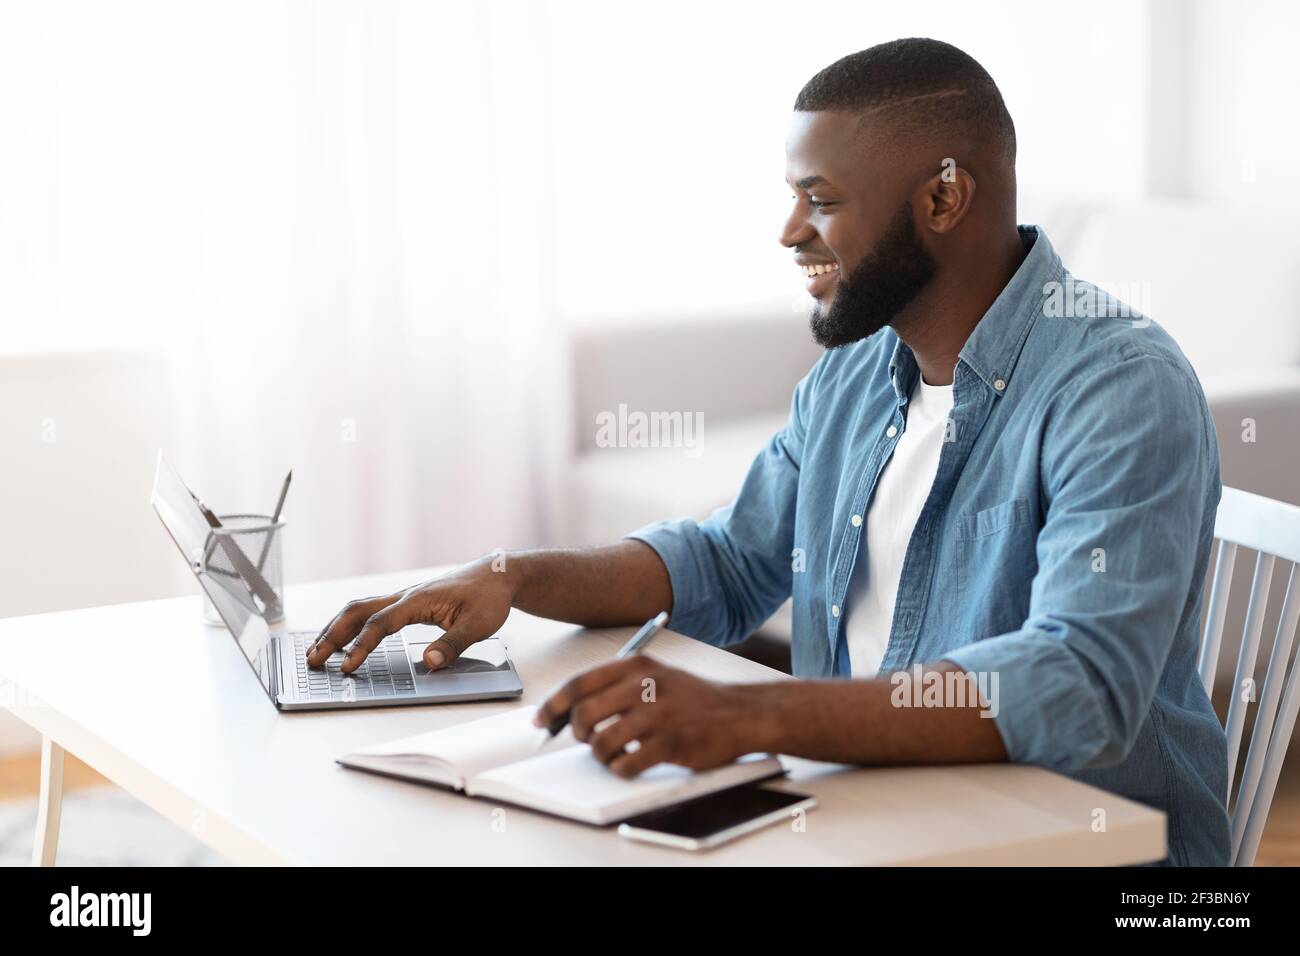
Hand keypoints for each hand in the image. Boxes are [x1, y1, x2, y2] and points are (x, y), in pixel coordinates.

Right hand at [305, 557, 514, 673]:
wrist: (496, 576)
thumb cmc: (488, 598)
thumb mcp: (479, 625)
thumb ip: (453, 645)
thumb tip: (429, 663)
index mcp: (418, 600)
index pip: (380, 623)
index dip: (362, 646)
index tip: (348, 666)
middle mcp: (405, 596)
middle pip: (357, 611)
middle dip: (332, 635)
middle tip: (313, 659)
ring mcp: (403, 599)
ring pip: (359, 609)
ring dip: (335, 628)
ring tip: (317, 652)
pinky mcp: (407, 604)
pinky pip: (369, 612)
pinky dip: (350, 625)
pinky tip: (342, 639)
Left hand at [533, 657, 758, 776]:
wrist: (739, 713)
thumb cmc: (690, 698)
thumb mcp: (654, 675)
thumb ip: (615, 686)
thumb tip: (566, 710)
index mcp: (636, 666)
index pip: (579, 683)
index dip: (553, 705)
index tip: (541, 720)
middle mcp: (645, 685)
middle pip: (583, 713)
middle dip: (576, 732)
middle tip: (584, 739)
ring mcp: (658, 714)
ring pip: (600, 742)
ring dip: (599, 754)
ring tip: (613, 753)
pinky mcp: (670, 743)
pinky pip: (625, 764)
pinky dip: (621, 769)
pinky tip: (631, 763)